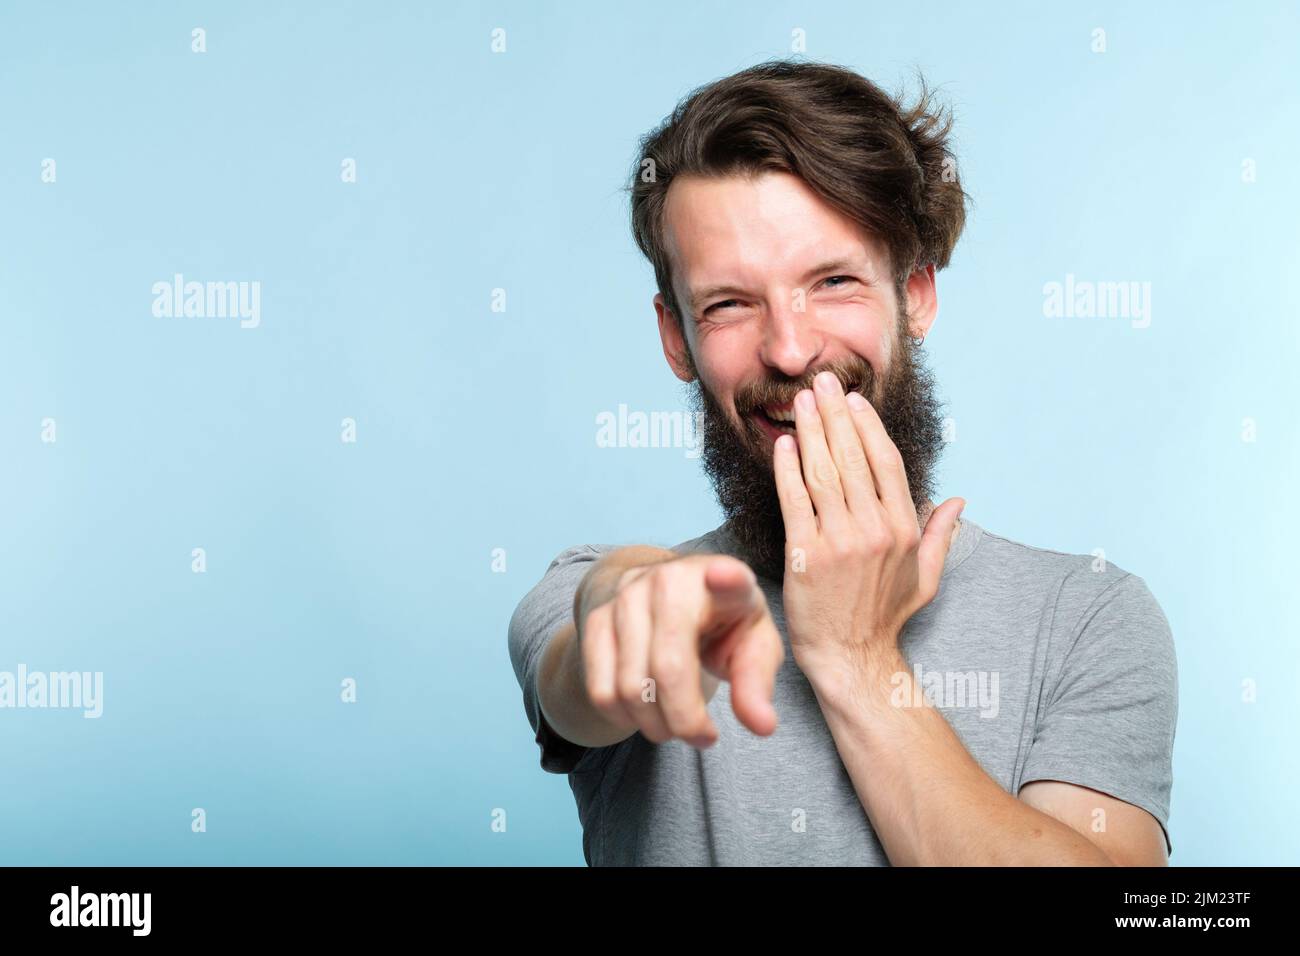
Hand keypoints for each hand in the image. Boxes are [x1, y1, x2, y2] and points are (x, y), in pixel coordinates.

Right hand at [577, 554, 783, 747]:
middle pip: (668, 668)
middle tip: (704, 737)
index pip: (726, 575)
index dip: (727, 578)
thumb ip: (756, 683)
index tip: (728, 576)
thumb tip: (761, 726)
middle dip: (685, 721)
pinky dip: (624, 718)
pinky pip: (601, 691)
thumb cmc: (720, 621)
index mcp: (721, 578)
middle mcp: (668, 579)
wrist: (663, 593)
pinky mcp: (596, 618)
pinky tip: (646, 715)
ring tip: (676, 726)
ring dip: (655, 726)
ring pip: (629, 688)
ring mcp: (625, 596)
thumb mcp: (752, 643)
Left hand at [773, 370, 963, 676]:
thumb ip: (940, 536)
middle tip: (822, 381)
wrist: (851, 658)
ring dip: (811, 431)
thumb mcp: (925, 578)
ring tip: (800, 401)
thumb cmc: (884, 617)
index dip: (868, 426)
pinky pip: (795, 500)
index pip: (886, 463)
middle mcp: (875, 530)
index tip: (853, 400)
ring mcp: (840, 542)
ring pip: (824, 472)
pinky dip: (788, 469)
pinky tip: (784, 445)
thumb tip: (959, 503)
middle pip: (853, 458)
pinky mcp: (806, 555)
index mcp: (904, 529)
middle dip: (835, 414)